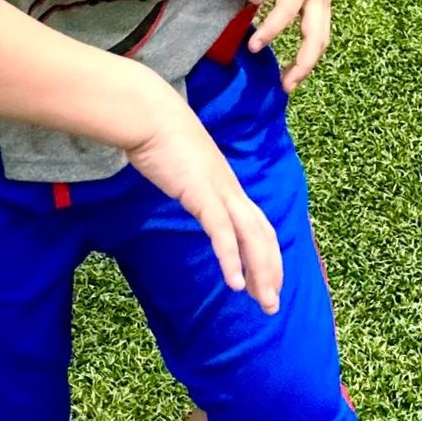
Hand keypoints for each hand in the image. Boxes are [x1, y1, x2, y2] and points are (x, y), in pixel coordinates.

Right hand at [122, 88, 282, 312]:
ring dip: (261, 273)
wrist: (149, 115)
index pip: (259, 225)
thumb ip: (191, 181)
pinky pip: (222, 233)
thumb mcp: (182, 166)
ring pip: (252, 238)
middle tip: (272, 305)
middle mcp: (231, 190)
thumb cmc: (160, 137)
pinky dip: (231, 259)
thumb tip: (188, 189)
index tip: (268, 282)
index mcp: (228, 186)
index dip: (268, 255)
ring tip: (264, 302)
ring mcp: (220, 191)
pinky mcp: (202, 194)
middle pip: (263, 236)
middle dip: (271, 272)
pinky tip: (234, 284)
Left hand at [245, 0, 341, 91]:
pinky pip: (321, 30)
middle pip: (316, 38)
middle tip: (284, 85)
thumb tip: (253, 2)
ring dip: (308, 63)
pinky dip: (311, 49)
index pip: (286, 12)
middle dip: (302, 65)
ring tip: (291, 82)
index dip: (270, 31)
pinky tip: (298, 61)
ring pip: (322, 38)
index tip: (253, 46)